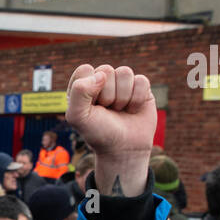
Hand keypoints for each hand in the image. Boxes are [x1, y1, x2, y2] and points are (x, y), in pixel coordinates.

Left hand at [65, 64, 154, 195]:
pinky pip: (141, 80)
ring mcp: (121, 83)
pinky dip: (137, 98)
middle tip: (107, 110)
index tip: (91, 107)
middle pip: (106, 70)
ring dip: (123, 97)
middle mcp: (101, 81)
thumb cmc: (98, 132)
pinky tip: (132, 109)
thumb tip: (102, 74)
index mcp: (83, 85)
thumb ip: (79, 92)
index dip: (89, 89)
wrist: (123, 149)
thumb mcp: (77, 116)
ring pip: (125, 72)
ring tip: (119, 110)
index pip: (85, 70)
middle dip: (107, 95)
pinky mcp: (140, 87)